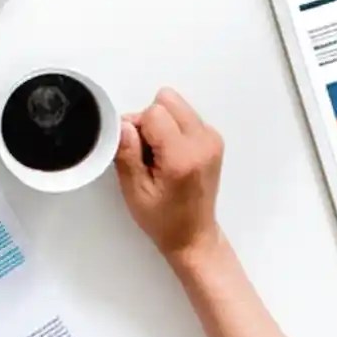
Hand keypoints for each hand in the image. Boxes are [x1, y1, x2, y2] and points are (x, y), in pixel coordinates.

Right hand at [115, 88, 224, 264]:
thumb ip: (127, 153)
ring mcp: (212, 139)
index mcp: (183, 156)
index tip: (135, 151)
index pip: (153, 112)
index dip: (136, 127)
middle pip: (168, 101)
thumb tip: (122, 123)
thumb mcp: (134, 191)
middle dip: (150, 120)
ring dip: (162, 124)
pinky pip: (186, 116)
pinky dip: (173, 128)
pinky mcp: (214, 139)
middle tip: (146, 152)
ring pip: (177, 105)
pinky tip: (171, 154)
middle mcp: (203, 142)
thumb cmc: (163, 220)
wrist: (194, 235)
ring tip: (160, 155)